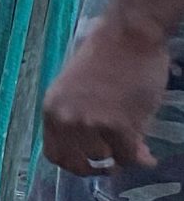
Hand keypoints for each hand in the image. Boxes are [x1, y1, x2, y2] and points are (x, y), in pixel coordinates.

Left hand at [42, 12, 168, 175]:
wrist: (130, 33)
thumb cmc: (107, 52)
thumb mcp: (79, 88)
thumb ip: (85, 120)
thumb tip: (103, 147)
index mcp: (53, 109)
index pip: (54, 154)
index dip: (72, 165)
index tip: (87, 165)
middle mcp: (67, 120)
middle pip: (79, 161)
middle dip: (98, 166)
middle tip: (112, 165)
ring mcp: (92, 124)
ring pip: (107, 158)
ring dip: (120, 156)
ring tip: (133, 150)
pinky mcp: (119, 125)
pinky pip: (128, 154)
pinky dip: (139, 158)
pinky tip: (147, 158)